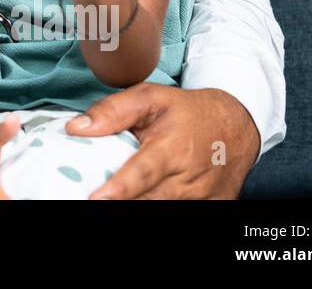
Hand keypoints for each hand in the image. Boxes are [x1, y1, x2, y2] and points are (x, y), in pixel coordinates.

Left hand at [65, 84, 260, 197]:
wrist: (236, 126)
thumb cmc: (187, 112)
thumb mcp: (150, 98)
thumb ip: (112, 112)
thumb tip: (75, 128)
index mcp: (171, 148)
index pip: (142, 173)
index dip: (119, 188)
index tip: (96, 198)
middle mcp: (188, 178)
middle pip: (148, 199)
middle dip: (121, 201)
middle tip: (93, 197)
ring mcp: (201, 197)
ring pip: (161, 208)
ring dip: (136, 204)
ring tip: (111, 197)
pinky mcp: (211, 207)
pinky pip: (178, 212)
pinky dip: (156, 205)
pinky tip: (138, 198)